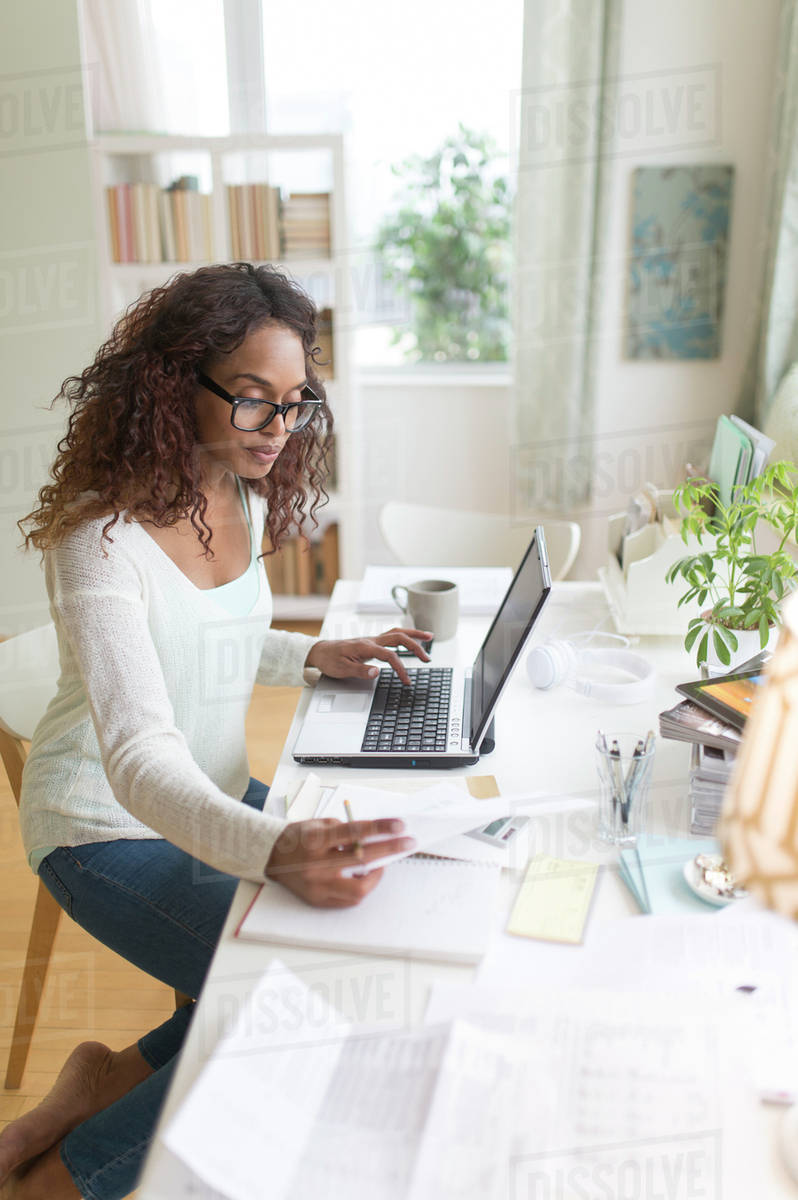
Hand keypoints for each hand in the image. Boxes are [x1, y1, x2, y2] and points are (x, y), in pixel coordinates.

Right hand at [265, 818, 414, 906]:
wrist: (271, 857)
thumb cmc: (298, 837)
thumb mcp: (319, 824)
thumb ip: (345, 830)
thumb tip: (373, 837)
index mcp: (316, 840)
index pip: (355, 833)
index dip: (380, 829)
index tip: (400, 826)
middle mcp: (317, 865)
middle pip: (362, 859)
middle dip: (389, 850)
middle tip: (408, 843)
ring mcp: (318, 886)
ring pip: (359, 888)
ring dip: (375, 875)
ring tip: (380, 865)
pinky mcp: (318, 900)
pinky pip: (349, 900)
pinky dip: (360, 887)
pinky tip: (363, 876)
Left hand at [305, 627, 431, 684]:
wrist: (320, 651)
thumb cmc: (330, 660)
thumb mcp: (342, 669)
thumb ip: (361, 670)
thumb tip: (377, 672)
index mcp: (365, 646)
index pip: (390, 655)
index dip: (400, 668)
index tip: (406, 680)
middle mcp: (371, 640)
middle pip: (399, 638)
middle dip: (416, 645)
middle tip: (427, 657)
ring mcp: (372, 639)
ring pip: (397, 633)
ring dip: (414, 634)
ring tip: (429, 637)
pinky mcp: (372, 642)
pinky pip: (392, 635)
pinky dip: (404, 636)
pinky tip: (410, 639)